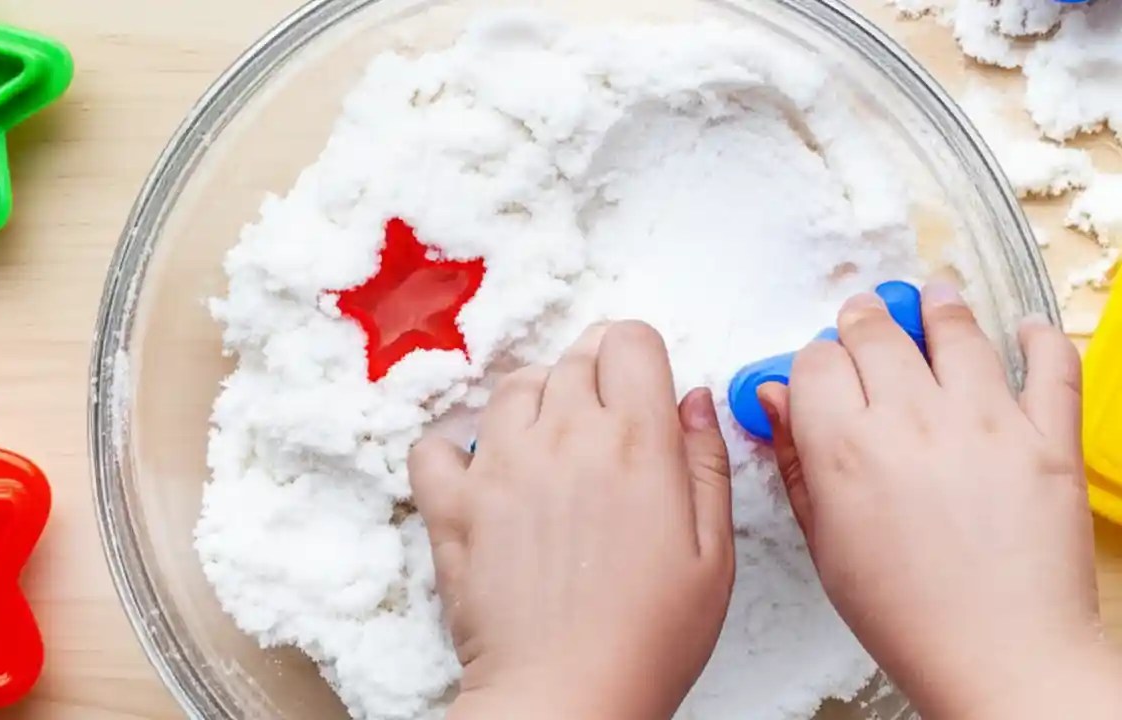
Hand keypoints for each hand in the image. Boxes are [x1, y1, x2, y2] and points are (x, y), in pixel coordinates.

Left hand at [410, 321, 735, 719]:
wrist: (566, 694)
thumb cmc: (650, 636)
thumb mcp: (712, 550)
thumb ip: (705, 461)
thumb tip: (692, 399)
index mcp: (635, 441)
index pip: (629, 340)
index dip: (640, 355)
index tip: (642, 384)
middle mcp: (564, 437)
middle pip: (573, 357)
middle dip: (595, 373)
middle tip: (605, 425)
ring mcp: (500, 466)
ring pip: (512, 387)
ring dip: (536, 399)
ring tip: (552, 444)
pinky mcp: (454, 504)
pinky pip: (437, 446)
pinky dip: (455, 449)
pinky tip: (482, 473)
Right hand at [759, 284, 1121, 718]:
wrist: (1002, 657)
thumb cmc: (907, 614)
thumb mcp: (825, 541)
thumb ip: (795, 461)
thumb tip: (773, 402)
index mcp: (847, 449)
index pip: (815, 362)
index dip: (813, 357)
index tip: (819, 365)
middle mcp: (913, 422)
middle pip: (878, 333)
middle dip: (864, 319)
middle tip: (865, 315)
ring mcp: (987, 423)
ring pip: (956, 332)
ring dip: (939, 307)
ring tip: (934, 295)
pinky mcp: (1048, 437)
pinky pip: (1050, 365)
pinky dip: (1040, 338)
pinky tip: (1026, 329)